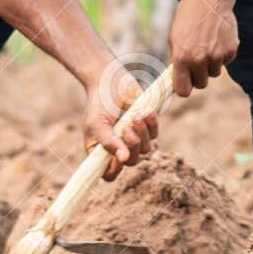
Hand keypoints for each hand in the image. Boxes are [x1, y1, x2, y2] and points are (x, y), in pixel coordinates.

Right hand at [84, 62, 157, 182]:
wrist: (110, 79)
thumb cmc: (99, 102)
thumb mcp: (97, 123)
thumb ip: (108, 142)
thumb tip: (123, 160)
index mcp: (101, 151)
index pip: (108, 174)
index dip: (114, 170)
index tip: (117, 156)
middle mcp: (118, 148)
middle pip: (131, 162)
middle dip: (132, 145)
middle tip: (126, 127)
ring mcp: (133, 138)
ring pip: (146, 150)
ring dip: (142, 133)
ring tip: (134, 116)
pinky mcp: (146, 127)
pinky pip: (155, 134)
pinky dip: (151, 124)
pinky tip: (144, 112)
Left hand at [168, 0, 238, 96]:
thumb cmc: (188, 17)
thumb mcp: (174, 38)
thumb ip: (177, 60)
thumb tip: (179, 79)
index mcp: (181, 58)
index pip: (183, 90)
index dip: (185, 88)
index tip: (186, 83)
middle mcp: (199, 59)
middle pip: (202, 84)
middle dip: (199, 75)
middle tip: (198, 60)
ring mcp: (217, 56)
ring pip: (215, 73)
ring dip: (211, 63)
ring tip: (207, 44)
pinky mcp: (231, 50)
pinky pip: (226, 62)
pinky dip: (223, 54)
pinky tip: (218, 38)